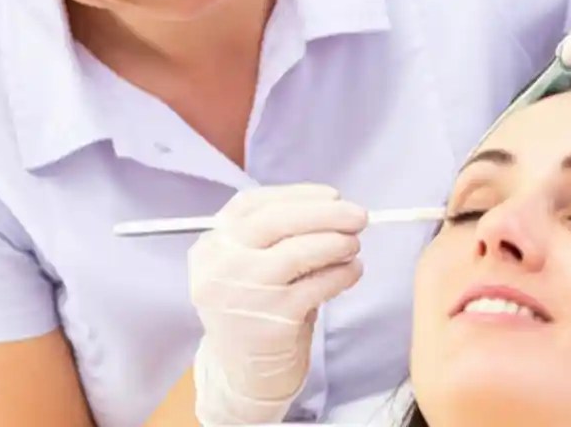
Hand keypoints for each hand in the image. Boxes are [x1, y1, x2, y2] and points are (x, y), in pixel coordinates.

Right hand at [188, 184, 367, 425]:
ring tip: (354, 244)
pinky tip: (353, 271)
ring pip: (299, 251)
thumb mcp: (247, 269)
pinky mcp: (273, 319)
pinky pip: (317, 285)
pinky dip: (342, 274)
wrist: (245, 376)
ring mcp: (246, 292)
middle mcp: (220, 266)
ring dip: (336, 242)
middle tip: (359, 214)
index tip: (332, 194)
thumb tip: (332, 208)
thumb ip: (273, 237)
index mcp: (210, 246)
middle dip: (324, 213)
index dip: (296, 194)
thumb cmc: (254, 312)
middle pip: (275, 221)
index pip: (251, 204)